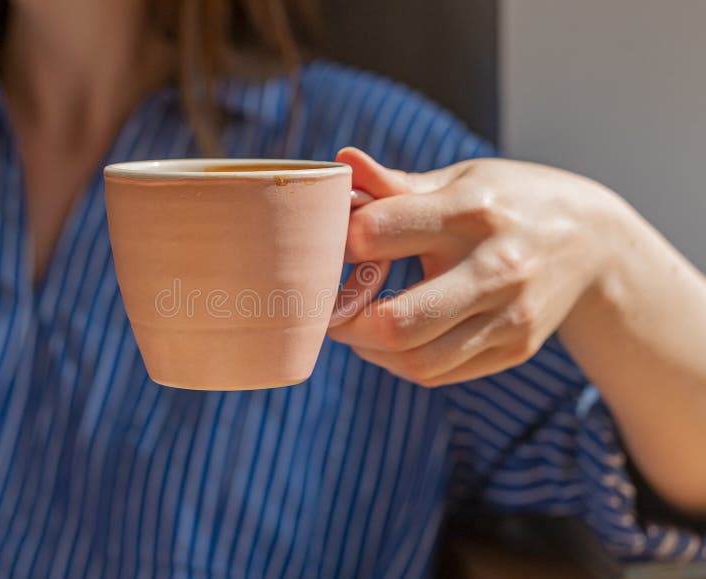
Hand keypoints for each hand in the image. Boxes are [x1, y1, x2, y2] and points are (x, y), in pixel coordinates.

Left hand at [328, 148, 620, 386]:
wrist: (595, 241)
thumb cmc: (509, 201)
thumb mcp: (461, 179)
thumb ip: (397, 184)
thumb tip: (342, 162)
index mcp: (470, 212)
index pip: (375, 233)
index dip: (337, 242)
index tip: (329, 245)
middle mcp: (495, 268)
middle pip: (395, 322)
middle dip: (343, 321)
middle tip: (328, 307)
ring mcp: (510, 316)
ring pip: (415, 361)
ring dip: (368, 350)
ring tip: (357, 326)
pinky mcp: (516, 348)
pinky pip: (438, 373)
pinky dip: (400, 363)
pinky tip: (392, 341)